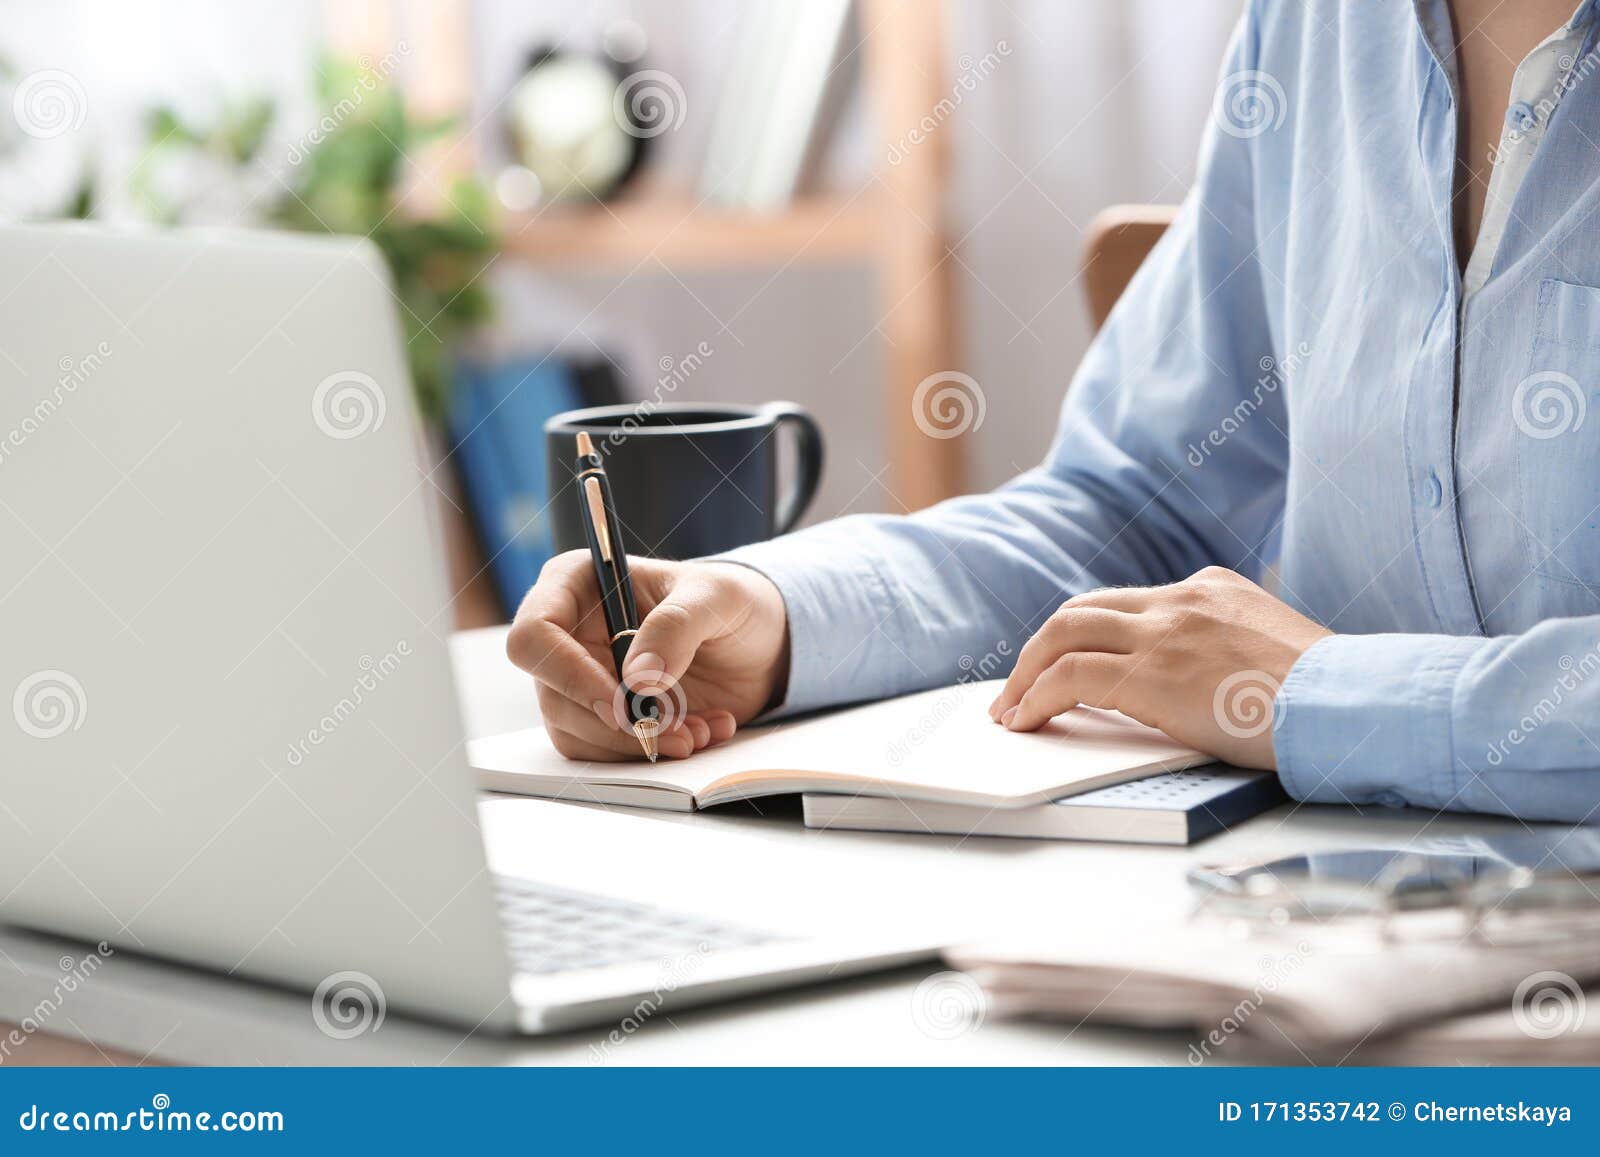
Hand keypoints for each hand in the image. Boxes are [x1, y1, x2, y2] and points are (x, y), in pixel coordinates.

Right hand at [506, 552, 789, 760]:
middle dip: (618, 724)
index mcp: (575, 585)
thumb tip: (636, 680)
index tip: (623, 702)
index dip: (569, 674)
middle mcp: (567, 635)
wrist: (757, 643)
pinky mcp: (600, 717)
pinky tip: (700, 732)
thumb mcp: (717, 597)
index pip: (535, 636)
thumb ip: (677, 626)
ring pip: (575, 733)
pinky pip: (604, 752)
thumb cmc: (729, 602)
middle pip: (553, 696)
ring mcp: (580, 679)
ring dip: (639, 744)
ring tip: (700, 730)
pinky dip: (651, 752)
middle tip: (679, 731)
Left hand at [986, 567, 1331, 768]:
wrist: (1354, 703)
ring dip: (1026, 672)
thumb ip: (1229, 652)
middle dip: (1042, 648)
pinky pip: (1068, 677)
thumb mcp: (1275, 652)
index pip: (1128, 602)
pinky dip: (1036, 697)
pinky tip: (1025, 722)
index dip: (1086, 634)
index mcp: (1211, 590)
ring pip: (1062, 633)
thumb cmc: (1330, 697)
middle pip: (1082, 609)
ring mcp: (1164, 633)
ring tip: (1010, 708)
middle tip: (1020, 685)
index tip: (1064, 662)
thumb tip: (1199, 687)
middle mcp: (1181, 600)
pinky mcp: (1152, 673)